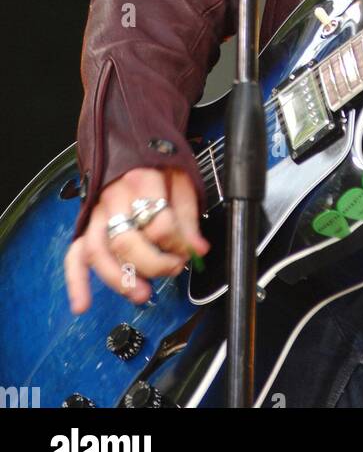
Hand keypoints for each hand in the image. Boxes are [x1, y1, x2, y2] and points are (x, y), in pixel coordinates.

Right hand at [64, 167, 209, 314]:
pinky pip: (75, 254)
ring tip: (141, 294)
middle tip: (172, 269)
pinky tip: (82, 303)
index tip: (189, 249)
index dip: (177, 243)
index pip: (158, 222)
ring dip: (119, 279)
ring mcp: (97, 214)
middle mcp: (114, 198)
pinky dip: (76, 281)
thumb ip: (189, 217)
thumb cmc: (159, 167)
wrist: (132, 147)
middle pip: (126, 241)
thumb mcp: (182, 181)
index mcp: (142, 180)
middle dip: (152, 265)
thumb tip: (198, 250)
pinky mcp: (87, 226)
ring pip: (98, 251)